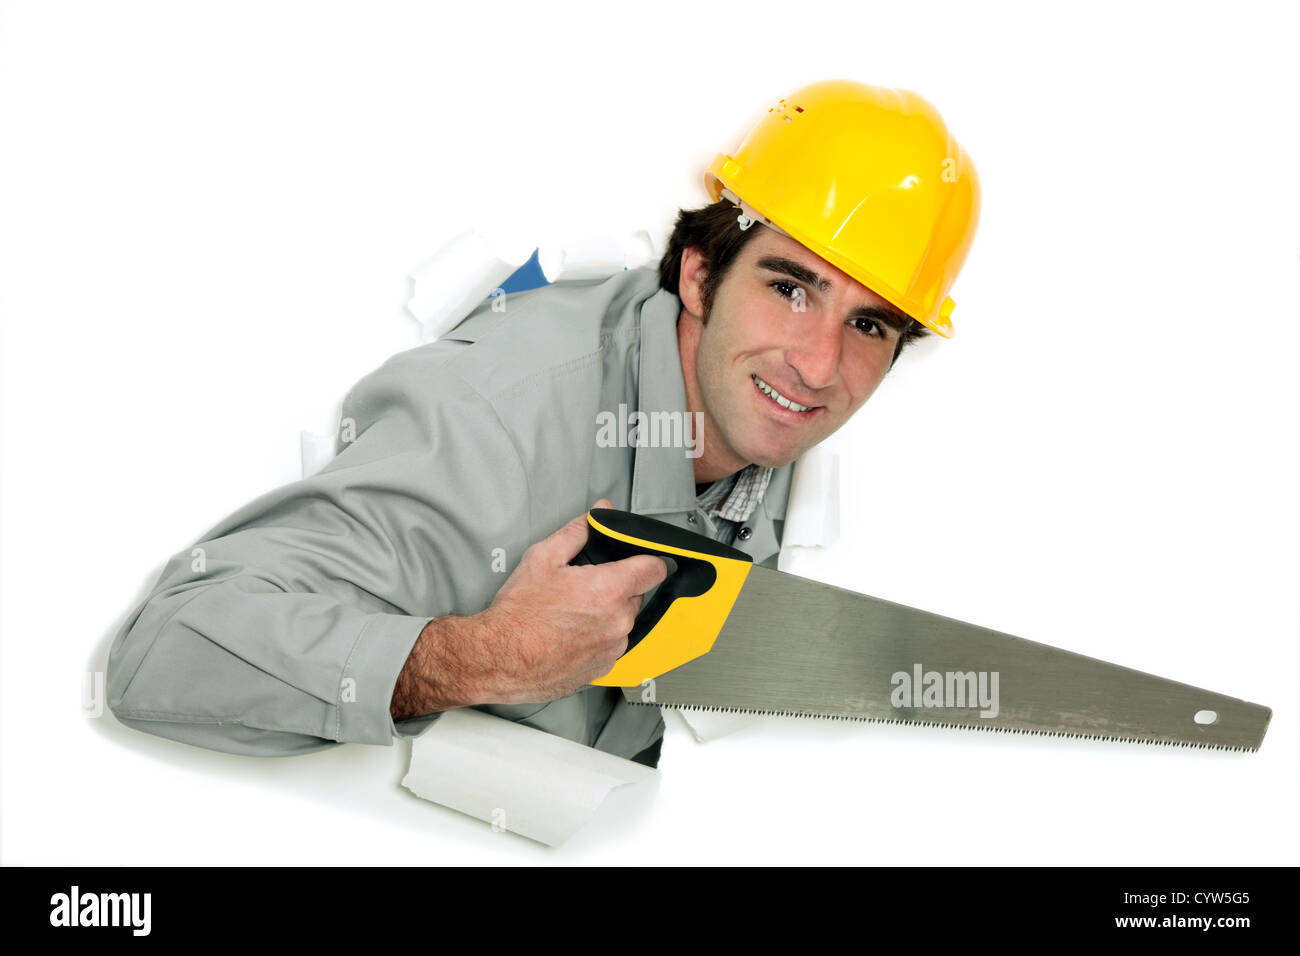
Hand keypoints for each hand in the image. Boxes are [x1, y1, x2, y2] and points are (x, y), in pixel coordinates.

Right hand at [471, 498, 667, 702]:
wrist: (499, 659)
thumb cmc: (518, 614)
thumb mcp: (543, 557)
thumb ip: (578, 531)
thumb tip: (599, 513)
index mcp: (609, 590)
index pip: (655, 568)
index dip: (647, 559)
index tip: (637, 560)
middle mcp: (618, 621)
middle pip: (636, 594)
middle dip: (616, 587)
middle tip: (583, 587)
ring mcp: (613, 648)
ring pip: (623, 620)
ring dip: (607, 614)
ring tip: (572, 613)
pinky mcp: (604, 667)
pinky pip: (611, 644)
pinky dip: (597, 637)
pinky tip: (571, 634)